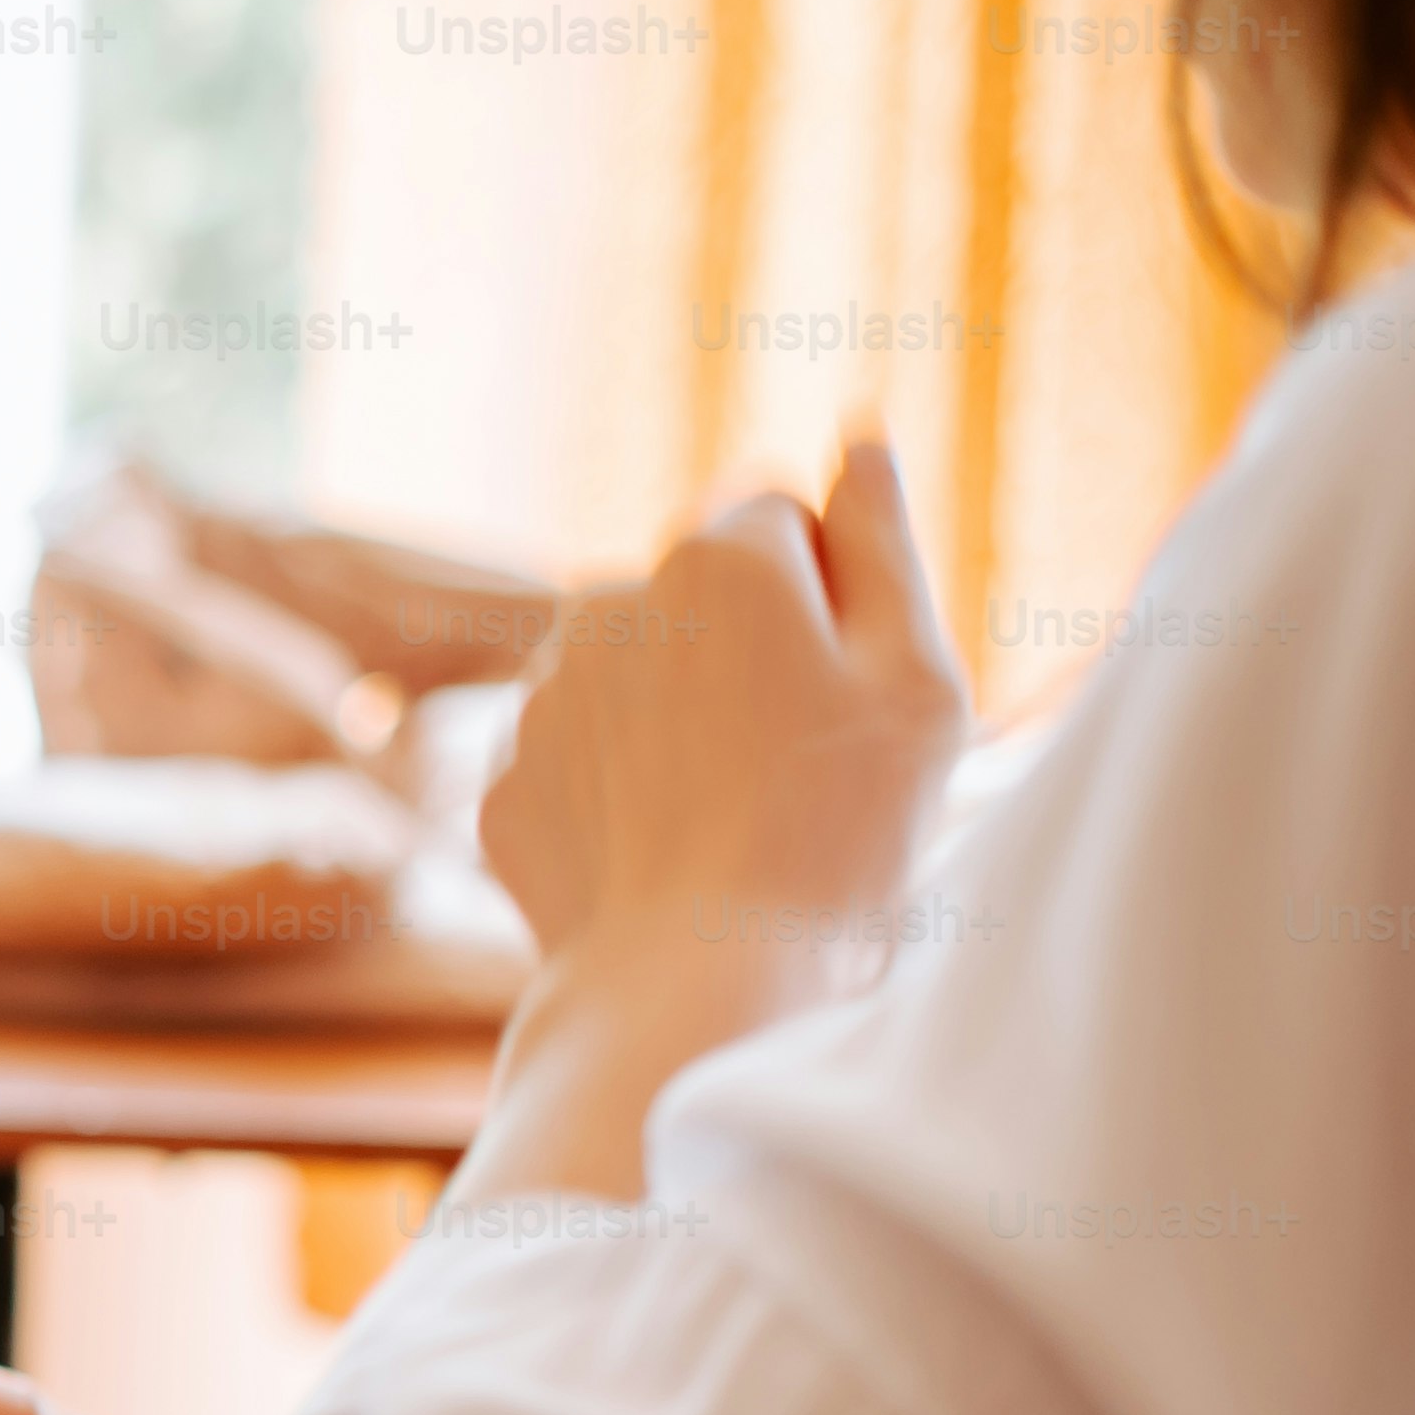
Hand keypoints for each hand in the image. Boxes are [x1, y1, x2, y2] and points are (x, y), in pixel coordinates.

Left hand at [470, 436, 973, 1188]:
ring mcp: (539, 694)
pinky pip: (578, 755)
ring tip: (729, 812)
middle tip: (794, 757)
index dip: (828, 592)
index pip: (780, 513)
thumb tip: (857, 429)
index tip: (845, 680)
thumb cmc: (839, 829)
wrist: (698, 985)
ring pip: (630, 670)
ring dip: (676, 711)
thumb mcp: (913, 673)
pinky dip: (618, 787)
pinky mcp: (501, 782)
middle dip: (742, 643)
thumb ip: (882, 533)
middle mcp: (604, 599)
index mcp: (717, 552)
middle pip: (696, 591)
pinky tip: (662, 852)